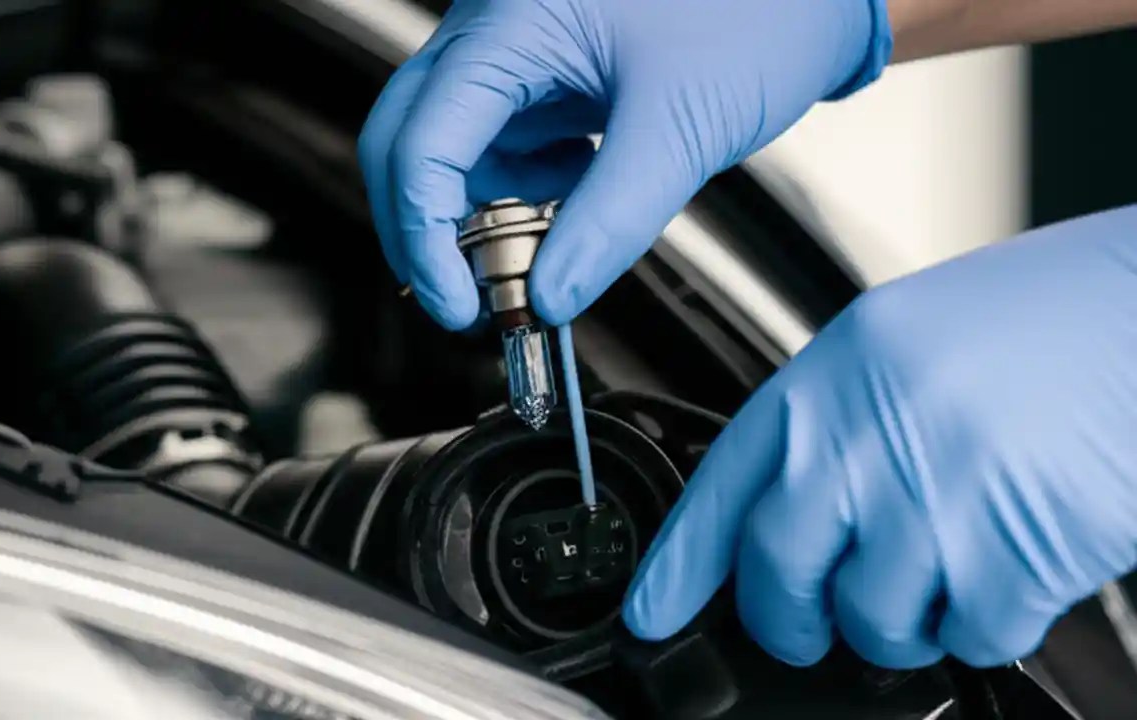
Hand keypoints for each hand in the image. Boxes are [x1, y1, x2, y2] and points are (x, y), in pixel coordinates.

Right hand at [359, 0, 891, 329]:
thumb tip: (551, 297)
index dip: (422, 234)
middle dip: (429, 229)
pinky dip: (523, 188)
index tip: (459, 306)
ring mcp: (517, 49)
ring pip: (452, 147)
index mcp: (512, 24)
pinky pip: (503, 142)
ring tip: (546, 242)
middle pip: (409, 140)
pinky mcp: (545, 72)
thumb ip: (607, 223)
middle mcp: (497, 30)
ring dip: (483, 211)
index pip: (420, 139)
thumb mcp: (679, 129)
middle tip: (470, 300)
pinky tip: (575, 188)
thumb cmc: (761, 11)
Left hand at [623, 205, 1136, 668]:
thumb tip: (795, 508)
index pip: (723, 483)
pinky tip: (1011, 570)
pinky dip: (985, 624)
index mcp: (835, 372)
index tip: (652, 611)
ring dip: (899, 626)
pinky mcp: (1012, 552)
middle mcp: (869, 431)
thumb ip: (843, 423)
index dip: (680, 562)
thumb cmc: (1052, 324)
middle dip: (787, 621)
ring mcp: (935, 494)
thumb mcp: (911, 347)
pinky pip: (968, 635)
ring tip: (943, 576)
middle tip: (808, 629)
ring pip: (870, 620)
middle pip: (777, 571)